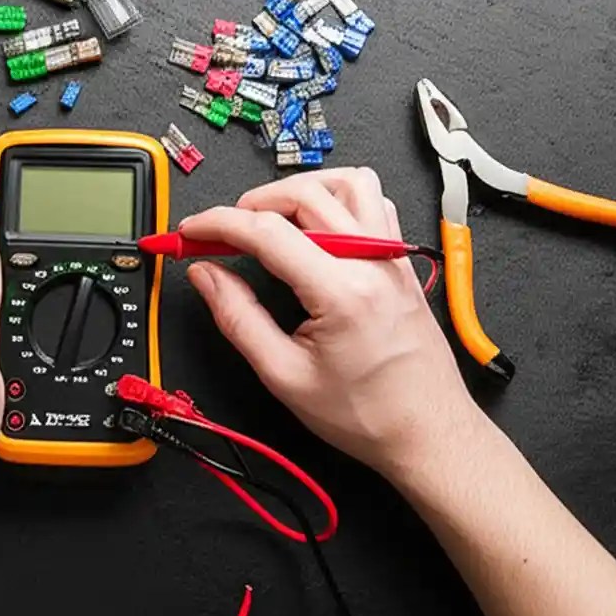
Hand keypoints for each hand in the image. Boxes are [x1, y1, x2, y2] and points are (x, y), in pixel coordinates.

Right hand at [179, 168, 482, 475]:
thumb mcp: (284, 375)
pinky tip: (314, 224)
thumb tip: (207, 276)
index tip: (190, 231)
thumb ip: (238, 318)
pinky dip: (337, 197)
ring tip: (267, 220)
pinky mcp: (400, 261)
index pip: (266, 231)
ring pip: (344, 182)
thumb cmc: (368, 414)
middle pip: (302, 194)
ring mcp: (393, 256)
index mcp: (342, 292)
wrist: (425, 433)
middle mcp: (373, 261)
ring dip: (297, 190)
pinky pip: (372, 201)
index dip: (216, 224)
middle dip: (249, 205)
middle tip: (219, 234)